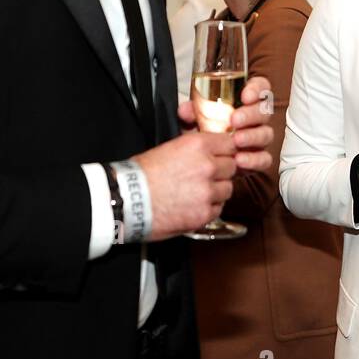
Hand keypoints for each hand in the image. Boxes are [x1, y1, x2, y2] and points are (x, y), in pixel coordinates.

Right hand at [144, 77, 275, 238]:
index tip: (221, 156)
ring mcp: (207, 192)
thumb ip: (194, 146)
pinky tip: (193, 205)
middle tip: (205, 177)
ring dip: (217, 191)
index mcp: (198, 145)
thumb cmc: (140, 174)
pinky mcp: (203, 214)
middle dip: (221, 172)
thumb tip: (210, 146)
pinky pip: (218, 209)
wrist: (126, 200)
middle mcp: (207, 166)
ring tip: (197, 193)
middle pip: (232, 167)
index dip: (225, 151)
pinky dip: (209, 208)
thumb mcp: (169, 147)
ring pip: (228, 189)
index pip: (230, 144)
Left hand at [178, 76, 274, 173]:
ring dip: (252, 136)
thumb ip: (191, 112)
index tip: (245, 96)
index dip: (257, 89)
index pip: (260, 87)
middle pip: (264, 111)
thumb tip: (186, 110)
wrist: (202, 160)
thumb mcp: (194, 120)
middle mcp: (255, 119)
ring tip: (237, 140)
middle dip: (251, 114)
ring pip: (266, 134)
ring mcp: (258, 138)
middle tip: (235, 120)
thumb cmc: (204, 132)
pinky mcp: (258, 158)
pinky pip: (264, 158)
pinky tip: (240, 159)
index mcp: (244, 102)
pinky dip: (254, 159)